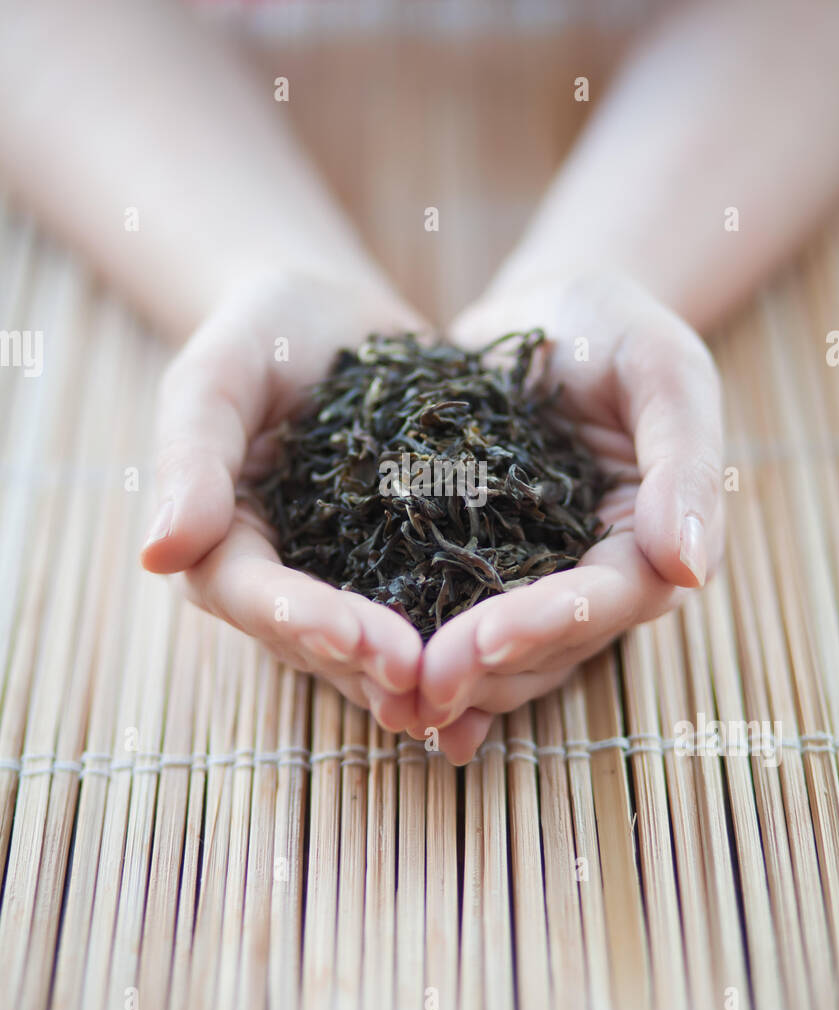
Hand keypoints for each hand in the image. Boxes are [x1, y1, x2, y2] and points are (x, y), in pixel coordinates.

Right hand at [140, 277, 436, 717]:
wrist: (334, 315)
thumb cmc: (261, 332)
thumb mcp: (218, 373)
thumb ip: (192, 454)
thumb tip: (157, 555)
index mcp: (222, 539)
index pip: (251, 594)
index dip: (301, 620)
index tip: (356, 639)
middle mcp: (282, 574)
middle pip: (315, 638)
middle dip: (367, 661)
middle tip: (423, 677)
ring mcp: (346, 577)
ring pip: (372, 645)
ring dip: (417, 675)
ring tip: (468, 694)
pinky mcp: (406, 565)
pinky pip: (430, 613)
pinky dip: (461, 642)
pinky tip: (510, 666)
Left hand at [415, 271, 724, 758]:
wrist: (547, 312)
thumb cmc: (616, 328)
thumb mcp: (663, 368)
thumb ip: (685, 461)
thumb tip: (691, 570)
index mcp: (651, 540)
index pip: (609, 599)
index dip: (547, 624)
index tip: (483, 640)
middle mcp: (596, 576)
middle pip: (551, 646)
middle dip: (486, 668)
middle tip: (418, 685)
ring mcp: (534, 578)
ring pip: (503, 656)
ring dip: (452, 680)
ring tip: (390, 696)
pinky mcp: (478, 567)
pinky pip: (452, 621)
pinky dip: (420, 654)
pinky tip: (372, 686)